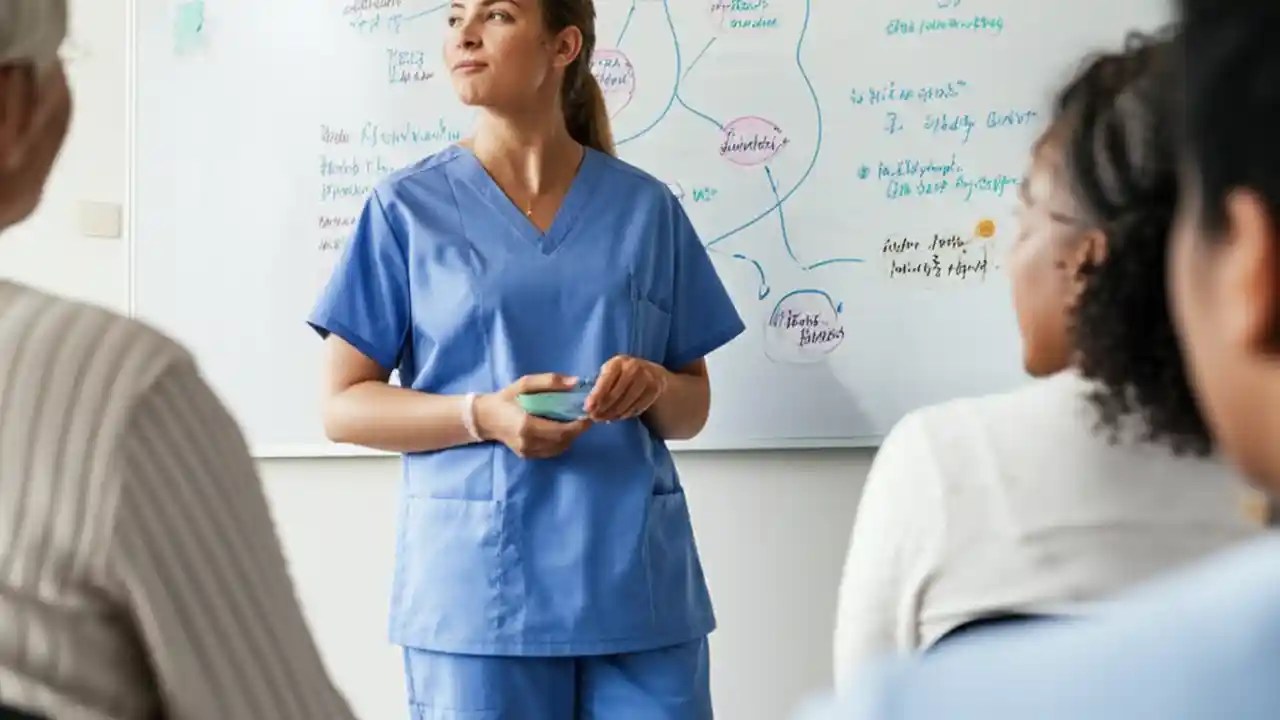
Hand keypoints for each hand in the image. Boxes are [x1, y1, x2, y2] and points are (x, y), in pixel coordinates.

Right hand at [474, 373, 592, 458]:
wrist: (485, 417)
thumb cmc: (506, 398)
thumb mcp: (525, 383)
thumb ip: (550, 381)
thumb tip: (575, 382)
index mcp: (527, 425)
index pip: (562, 431)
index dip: (579, 426)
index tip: (588, 415)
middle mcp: (528, 442)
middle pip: (563, 441)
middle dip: (577, 430)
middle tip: (584, 417)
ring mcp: (527, 452)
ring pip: (559, 448)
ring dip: (570, 437)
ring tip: (573, 422)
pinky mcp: (527, 456)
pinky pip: (551, 451)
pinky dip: (560, 442)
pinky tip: (560, 430)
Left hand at [584, 355, 668, 421]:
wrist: (650, 373)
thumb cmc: (621, 375)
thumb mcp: (609, 373)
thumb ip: (597, 385)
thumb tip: (586, 405)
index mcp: (617, 362)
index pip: (605, 380)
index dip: (596, 396)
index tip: (588, 408)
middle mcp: (633, 367)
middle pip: (616, 394)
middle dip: (603, 408)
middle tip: (595, 417)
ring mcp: (646, 377)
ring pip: (627, 402)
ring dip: (614, 414)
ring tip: (605, 419)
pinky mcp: (655, 389)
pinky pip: (638, 407)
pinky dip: (627, 414)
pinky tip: (619, 416)